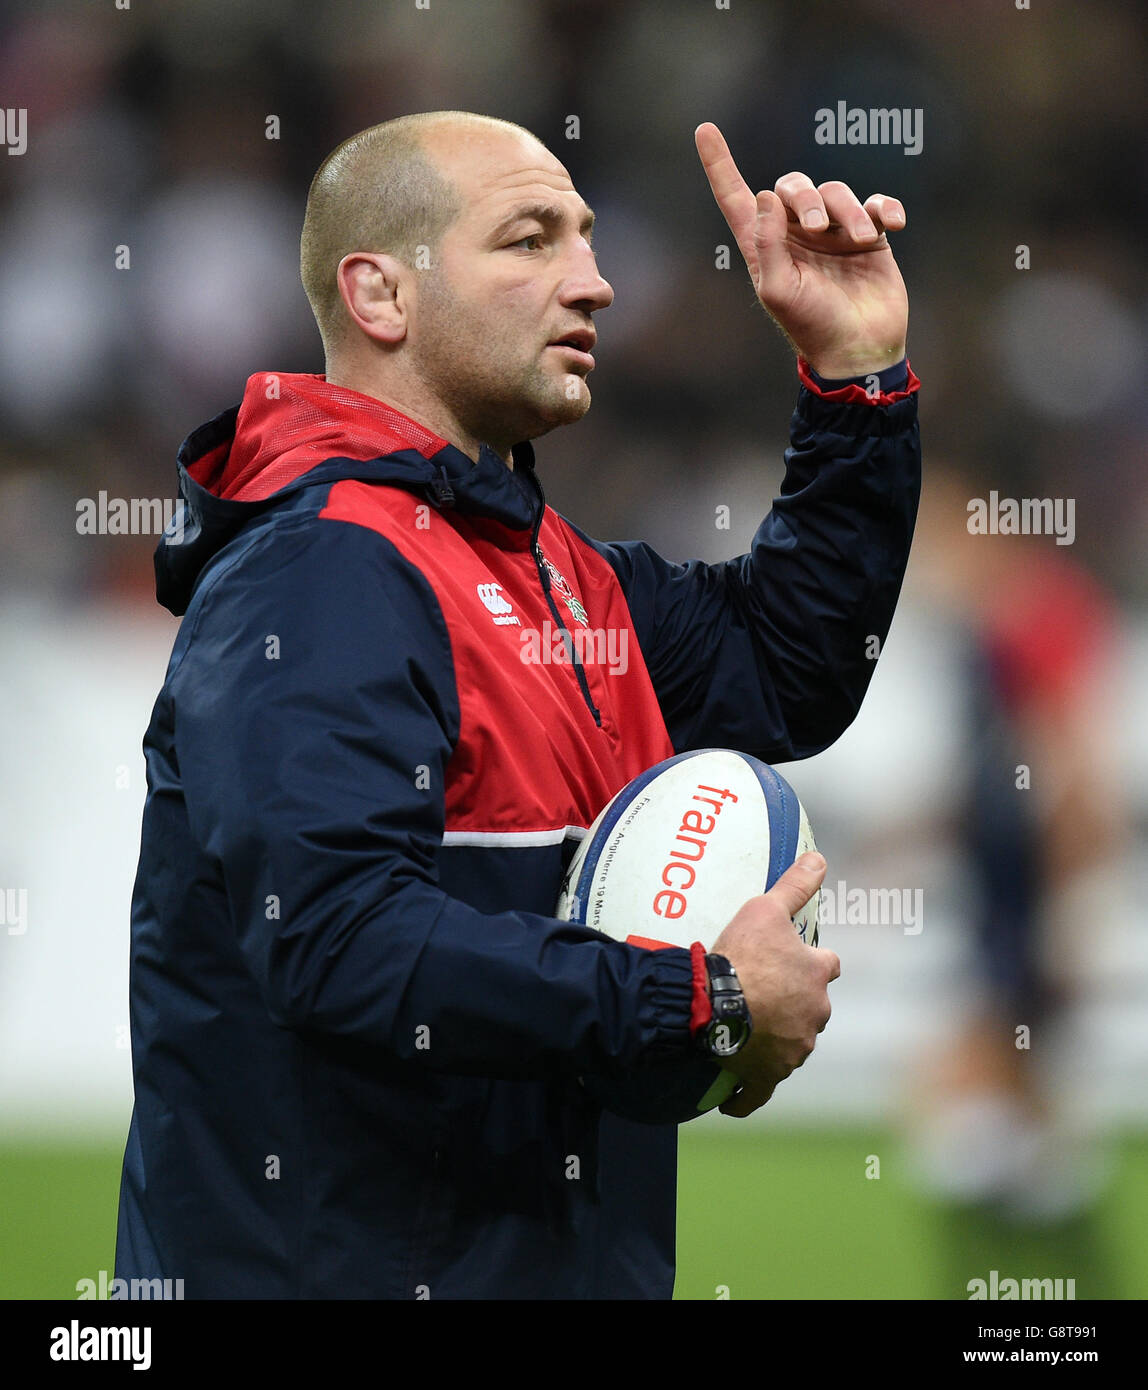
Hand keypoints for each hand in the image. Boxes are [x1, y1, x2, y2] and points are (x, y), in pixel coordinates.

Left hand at [695, 122, 908, 378]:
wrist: (859, 349)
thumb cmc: (812, 325)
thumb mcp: (779, 289)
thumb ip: (766, 243)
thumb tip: (764, 195)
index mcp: (765, 246)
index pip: (737, 197)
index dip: (720, 165)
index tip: (704, 130)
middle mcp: (796, 234)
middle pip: (794, 186)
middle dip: (805, 197)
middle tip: (816, 228)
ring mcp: (833, 233)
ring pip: (836, 193)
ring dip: (848, 211)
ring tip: (857, 239)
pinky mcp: (868, 236)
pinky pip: (875, 204)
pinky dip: (883, 208)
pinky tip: (891, 225)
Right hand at [708, 852, 838, 1117]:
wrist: (714, 1006)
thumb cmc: (742, 955)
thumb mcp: (767, 909)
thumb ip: (795, 886)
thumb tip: (820, 857)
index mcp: (815, 975)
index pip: (827, 964)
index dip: (811, 960)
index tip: (793, 959)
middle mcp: (813, 1015)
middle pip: (811, 1007)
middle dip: (794, 1002)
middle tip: (761, 993)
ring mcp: (792, 1050)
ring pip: (791, 1044)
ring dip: (774, 1038)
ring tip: (742, 1029)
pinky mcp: (767, 1076)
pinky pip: (759, 1091)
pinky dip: (748, 1093)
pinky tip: (734, 1098)